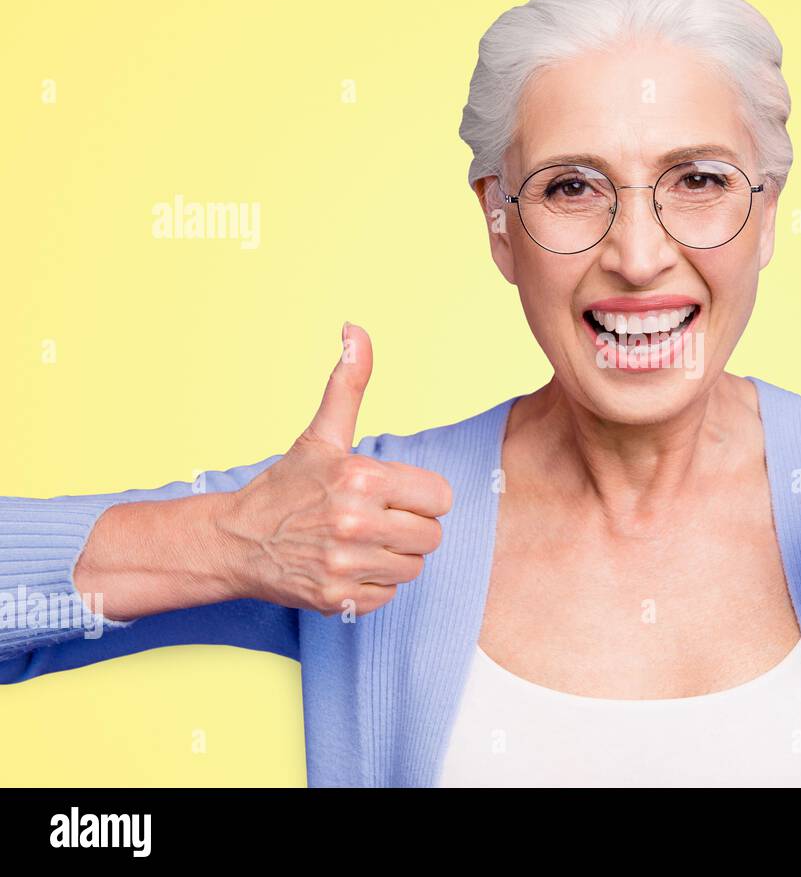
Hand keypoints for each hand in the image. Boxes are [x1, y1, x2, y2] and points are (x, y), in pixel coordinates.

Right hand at [220, 323, 452, 616]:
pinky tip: (346, 566)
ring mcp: (347, 564)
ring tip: (359, 543)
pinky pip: (389, 595)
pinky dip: (372, 585)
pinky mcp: (339, 599)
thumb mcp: (321, 435)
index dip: (419, 497)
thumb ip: (348, 384)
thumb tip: (356, 329)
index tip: (391, 495)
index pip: (440, 497)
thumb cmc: (285, 487)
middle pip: (431, 535)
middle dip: (408, 527)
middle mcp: (356, 522)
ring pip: (413, 567)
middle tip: (374, 520)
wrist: (234, 542)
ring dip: (392, 557)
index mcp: (361, 478)